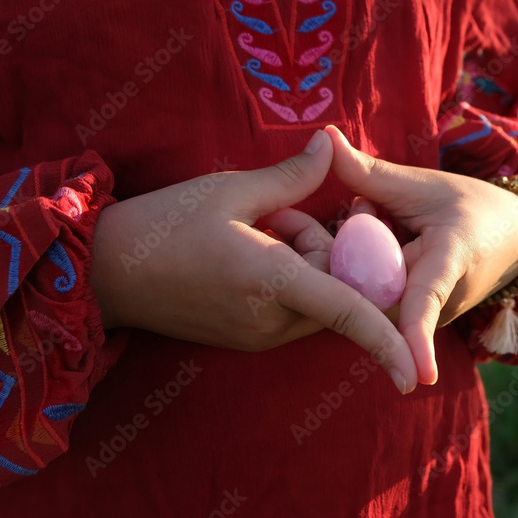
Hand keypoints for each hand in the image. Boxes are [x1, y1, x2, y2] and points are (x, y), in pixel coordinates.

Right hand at [90, 130, 416, 392]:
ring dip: (305, 265)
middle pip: (337, 292)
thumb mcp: (230, 189)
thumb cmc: (163, 224)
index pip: (344, 313)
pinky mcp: (245, 339)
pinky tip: (247, 254)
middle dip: (326, 251)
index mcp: (270, 283)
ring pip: (316, 302)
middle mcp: (269, 321)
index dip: (385, 341)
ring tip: (255, 233)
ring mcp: (256, 336)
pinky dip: (289, 282)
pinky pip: (292, 311)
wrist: (105, 272)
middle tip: (277, 217)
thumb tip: (333, 145)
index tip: (412, 371)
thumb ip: (292, 176)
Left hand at [324, 126, 517, 385]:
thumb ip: (369, 171)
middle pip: (370, 289)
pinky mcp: (411, 323)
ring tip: (370, 216)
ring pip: (368, 294)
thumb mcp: (422, 184)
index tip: (417, 375)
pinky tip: (373, 237)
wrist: (510, 238)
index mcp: (449, 263)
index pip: (425, 301)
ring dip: (354, 257)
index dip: (417, 336)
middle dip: (337, 253)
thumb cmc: (468, 206)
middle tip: (327, 211)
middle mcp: (438, 301)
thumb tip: (324, 138)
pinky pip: (373, 299)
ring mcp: (427, 318)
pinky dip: (362, 269)